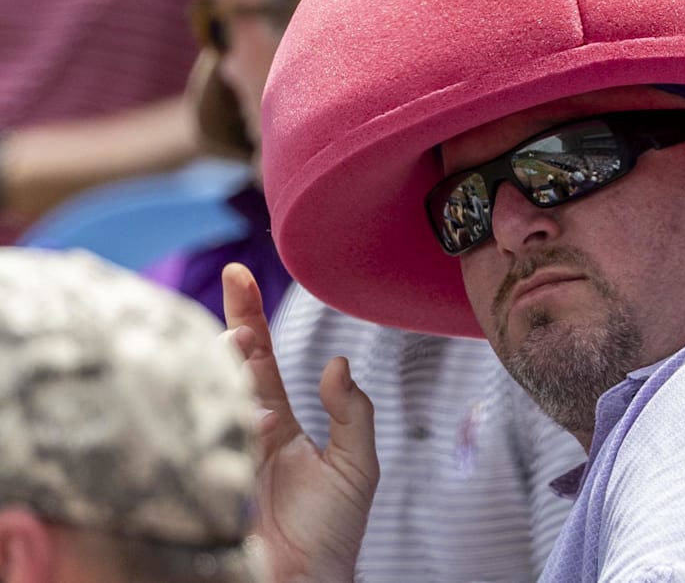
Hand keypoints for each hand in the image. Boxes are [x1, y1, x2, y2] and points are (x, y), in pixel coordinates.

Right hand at [223, 263, 377, 582]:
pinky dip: (226, 424)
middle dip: (229, 333)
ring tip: (241, 346)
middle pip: (228, 369)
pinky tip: (254, 421)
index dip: (248, 317)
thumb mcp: (357, 465)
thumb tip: (338, 362)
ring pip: (209, 396)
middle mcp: (242, 432)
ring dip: (225, 370)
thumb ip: (353, 412)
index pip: (259, 360)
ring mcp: (221, 454)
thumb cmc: (332, 533)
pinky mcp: (206, 483)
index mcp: (276, 424)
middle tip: (236, 308)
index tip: (237, 275)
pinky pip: (202, 441)